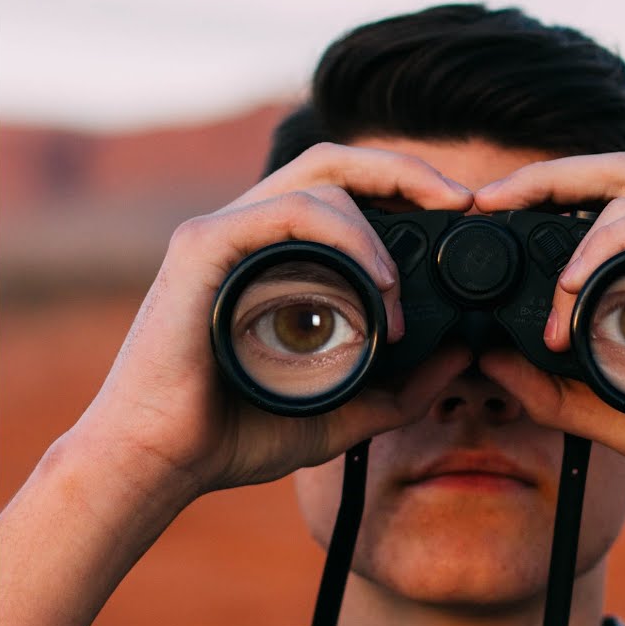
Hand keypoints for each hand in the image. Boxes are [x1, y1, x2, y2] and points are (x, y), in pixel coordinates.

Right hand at [67, 142, 476, 497]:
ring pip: (318, 183)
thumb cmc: (235, 433)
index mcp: (276, 256)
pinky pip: (285, 211)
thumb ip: (401, 390)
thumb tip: (462, 355)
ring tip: (396, 292)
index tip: (458, 214)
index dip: (403, 187)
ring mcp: (223, 232)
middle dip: (404, 170)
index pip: (344, 191)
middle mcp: (249, 232)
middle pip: (334, 163)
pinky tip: (374, 280)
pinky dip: (342, 236)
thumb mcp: (342, 412)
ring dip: (376, 229)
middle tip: (459, 200)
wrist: (161, 462)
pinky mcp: (203, 246)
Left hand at [474, 152, 624, 518]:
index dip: (544, 194)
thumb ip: (557, 392)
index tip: (487, 213)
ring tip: (551, 297)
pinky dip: (615, 244)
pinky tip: (579, 284)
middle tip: (488, 201)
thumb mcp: (618, 414)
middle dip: (544, 176)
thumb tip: (490, 363)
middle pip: (614, 173)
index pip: (603, 200)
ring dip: (577, 234)